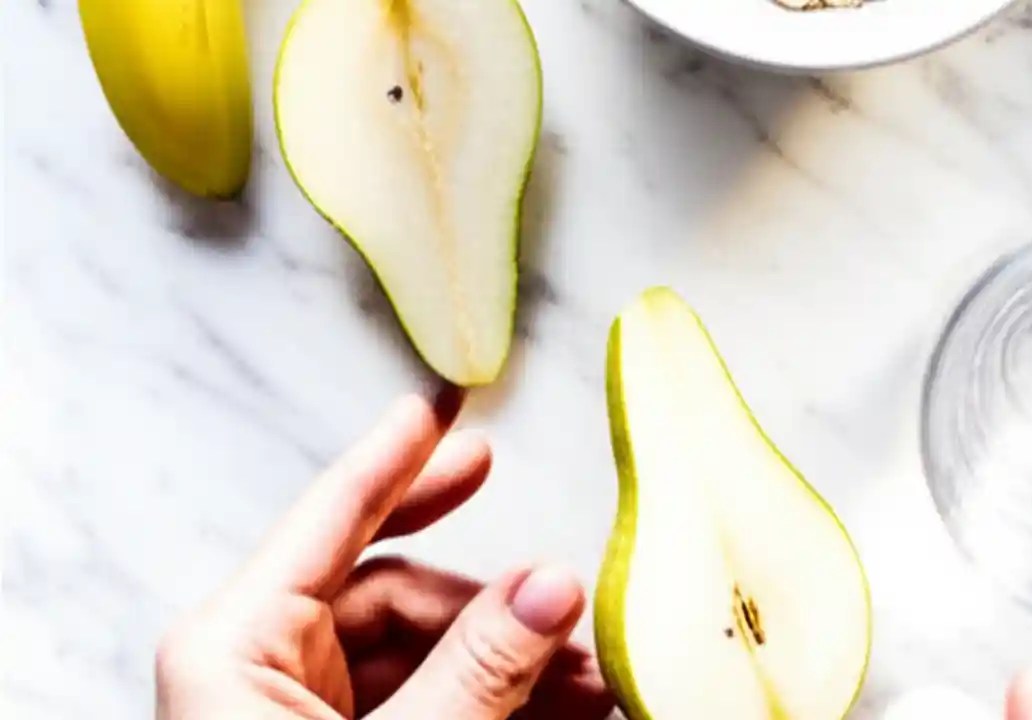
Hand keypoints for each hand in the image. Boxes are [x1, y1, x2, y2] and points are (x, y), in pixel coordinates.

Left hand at [155, 389, 614, 719]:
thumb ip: (478, 669)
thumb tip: (556, 583)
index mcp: (237, 644)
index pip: (334, 517)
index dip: (399, 455)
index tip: (451, 403)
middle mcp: (265, 667)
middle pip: (399, 594)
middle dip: (499, 600)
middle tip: (575, 593)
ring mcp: (304, 714)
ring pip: (430, 654)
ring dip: (516, 658)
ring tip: (596, 675)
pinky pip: (435, 703)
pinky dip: (501, 701)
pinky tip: (566, 706)